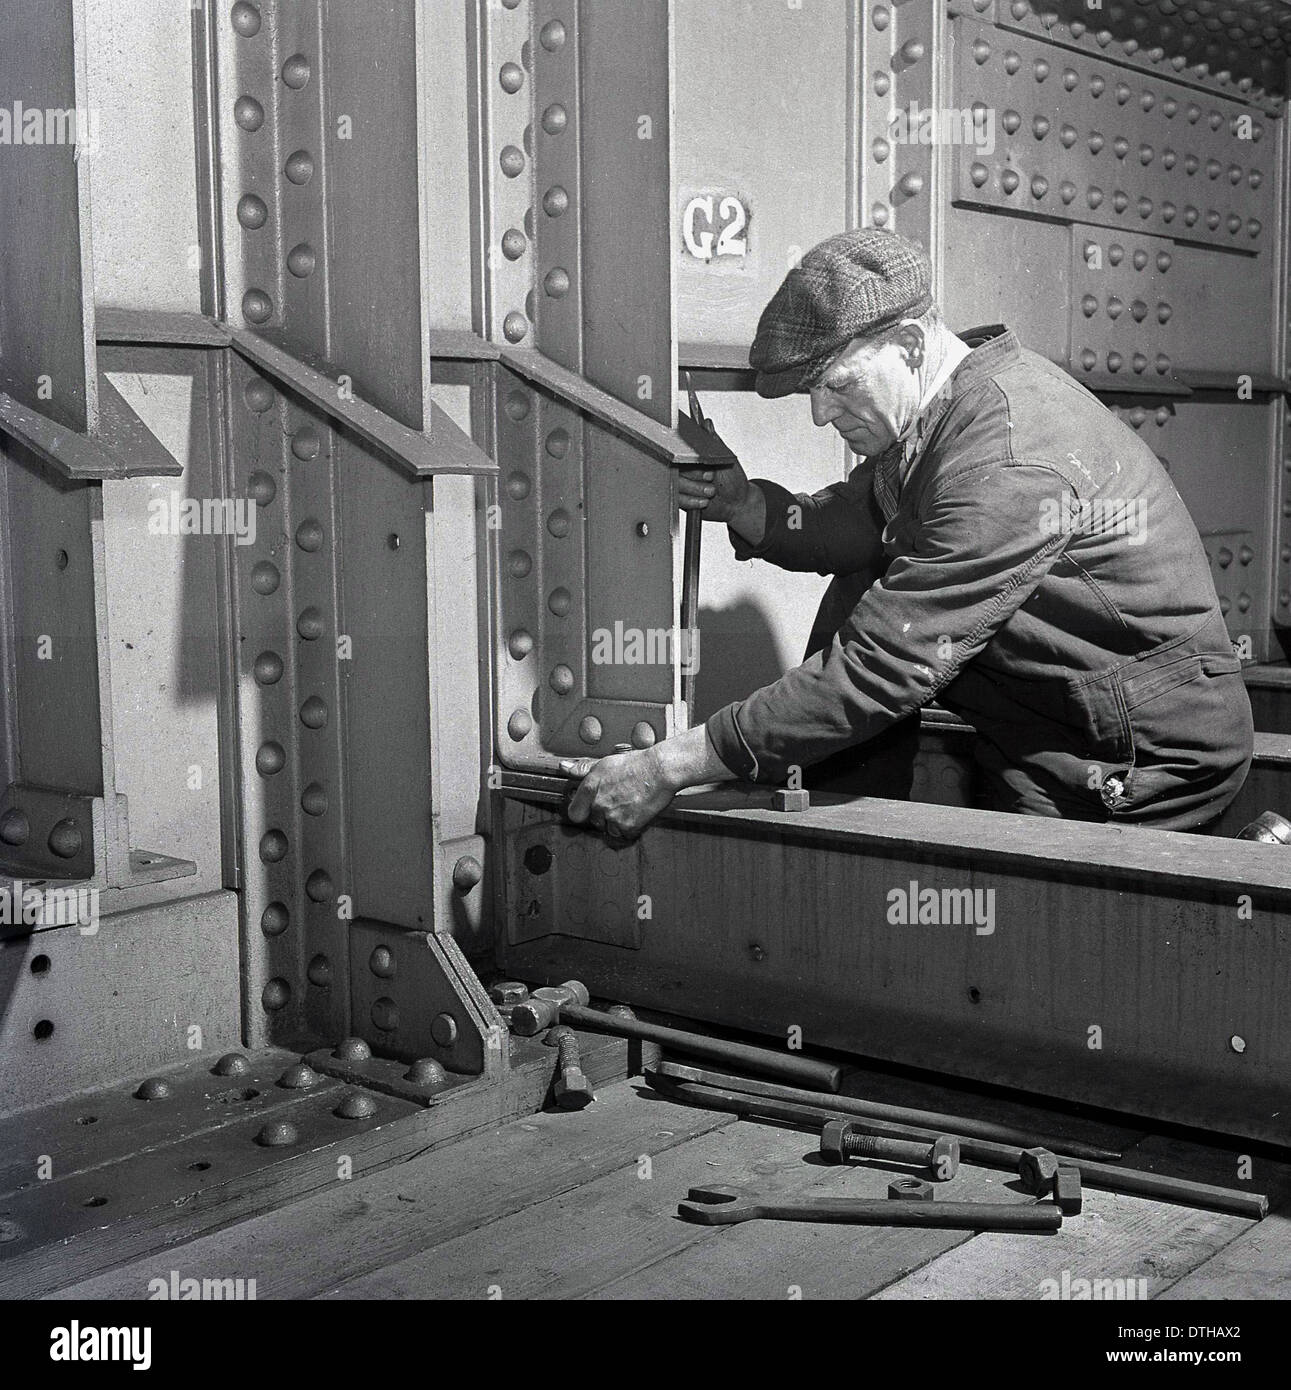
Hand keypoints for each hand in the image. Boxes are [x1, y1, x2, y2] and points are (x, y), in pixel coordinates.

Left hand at [560, 747, 677, 842]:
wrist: (659, 771)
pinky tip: (637, 813)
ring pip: (609, 829)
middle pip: (594, 821)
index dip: (581, 812)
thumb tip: (564, 768)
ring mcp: (612, 816)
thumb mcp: (605, 763)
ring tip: (629, 807)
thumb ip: (582, 769)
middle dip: (604, 815)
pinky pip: (624, 834)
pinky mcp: (628, 826)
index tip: (587, 810)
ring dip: (617, 823)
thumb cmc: (636, 764)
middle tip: (618, 802)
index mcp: (590, 787)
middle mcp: (598, 804)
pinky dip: (631, 828)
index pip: (574, 813)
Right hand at [676, 418, 750, 524]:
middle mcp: (686, 470)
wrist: (738, 503)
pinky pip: (679, 501)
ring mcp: (683, 486)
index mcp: (693, 458)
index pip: (679, 452)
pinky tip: (705, 500)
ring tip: (712, 490)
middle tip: (711, 476)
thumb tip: (707, 423)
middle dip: (694, 474)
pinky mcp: (682, 501)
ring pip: (677, 485)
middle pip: (675, 469)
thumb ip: (713, 441)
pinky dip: (693, 501)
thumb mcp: (725, 457)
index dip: (688, 458)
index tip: (700, 462)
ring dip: (695, 489)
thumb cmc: (733, 479)